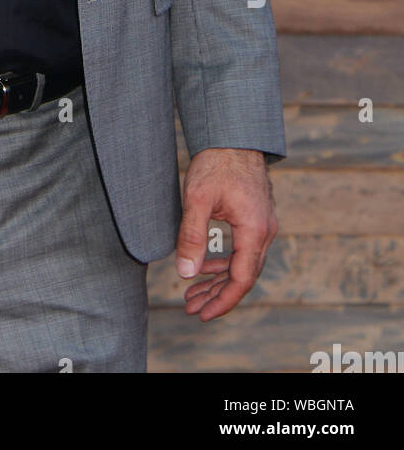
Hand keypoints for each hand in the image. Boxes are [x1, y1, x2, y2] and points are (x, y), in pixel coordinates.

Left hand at [175, 148, 276, 320]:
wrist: (233, 134)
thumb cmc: (216, 163)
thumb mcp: (197, 199)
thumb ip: (192, 237)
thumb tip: (186, 273)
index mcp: (254, 230)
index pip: (242, 279)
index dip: (222, 301)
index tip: (202, 315)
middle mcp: (264, 231)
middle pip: (243, 276)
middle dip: (216, 295)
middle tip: (190, 308)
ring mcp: (263, 224)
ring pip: (243, 263)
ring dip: (219, 280)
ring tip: (193, 293)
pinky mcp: (255, 217)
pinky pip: (243, 249)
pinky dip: (225, 262)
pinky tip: (207, 267)